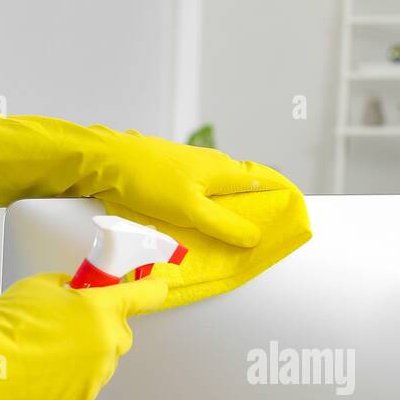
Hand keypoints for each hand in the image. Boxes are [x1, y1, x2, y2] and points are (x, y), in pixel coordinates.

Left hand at [0, 116, 295, 246]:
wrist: (105, 161)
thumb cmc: (148, 182)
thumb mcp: (191, 210)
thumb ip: (224, 225)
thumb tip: (255, 238)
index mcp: (222, 169)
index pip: (263, 180)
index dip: (280, 193)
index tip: (295, 208)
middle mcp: (209, 162)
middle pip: (241, 185)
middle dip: (253, 206)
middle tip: (262, 230)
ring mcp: (188, 164)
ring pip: (216, 188)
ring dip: (225, 206)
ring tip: (229, 231)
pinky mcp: (169, 170)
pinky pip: (196, 190)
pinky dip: (204, 204)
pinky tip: (194, 219)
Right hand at [0, 274, 167, 399]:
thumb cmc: (5, 325)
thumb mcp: (40, 286)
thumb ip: (71, 287)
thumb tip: (80, 293)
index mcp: (101, 309)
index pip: (144, 295)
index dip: (152, 289)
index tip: (158, 287)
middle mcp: (108, 343)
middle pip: (121, 332)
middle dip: (102, 327)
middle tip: (70, 324)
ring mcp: (98, 375)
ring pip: (102, 360)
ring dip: (86, 355)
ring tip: (47, 353)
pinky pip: (86, 384)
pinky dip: (72, 380)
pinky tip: (44, 373)